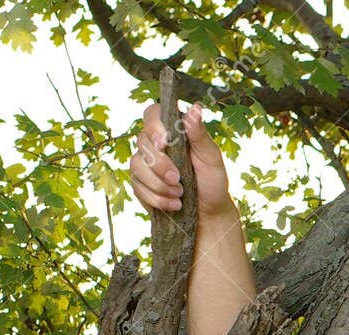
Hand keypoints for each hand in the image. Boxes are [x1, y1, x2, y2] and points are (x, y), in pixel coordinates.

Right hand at [128, 101, 234, 219]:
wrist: (209, 211)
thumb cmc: (212, 180)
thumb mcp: (212, 157)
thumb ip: (200, 134)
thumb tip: (196, 108)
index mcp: (172, 131)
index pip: (152, 114)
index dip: (154, 126)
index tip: (164, 143)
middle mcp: (154, 143)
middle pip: (142, 142)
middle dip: (160, 164)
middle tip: (178, 179)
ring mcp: (144, 163)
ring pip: (136, 165)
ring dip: (158, 184)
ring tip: (179, 193)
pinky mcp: (140, 183)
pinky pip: (137, 187)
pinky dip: (157, 199)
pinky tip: (173, 204)